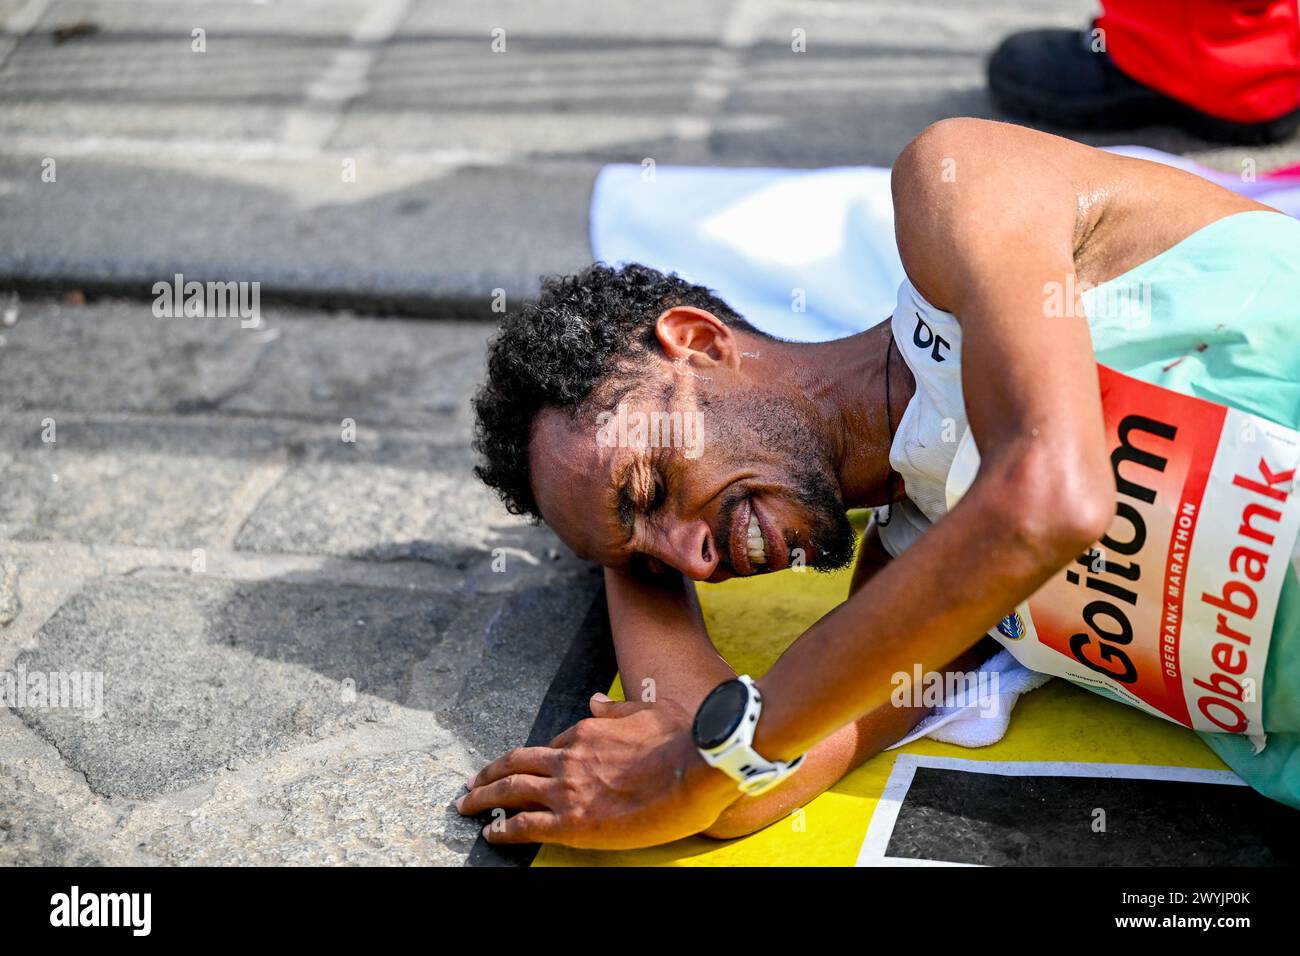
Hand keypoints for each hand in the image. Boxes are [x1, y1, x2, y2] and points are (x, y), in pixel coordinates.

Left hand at [457, 694, 738, 848]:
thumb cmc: (682, 739)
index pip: (555, 745)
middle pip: (517, 763)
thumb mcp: (648, 710)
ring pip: (511, 790)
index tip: (530, 767)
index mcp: (589, 732)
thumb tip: (595, 701)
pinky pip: (525, 826)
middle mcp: (570, 758)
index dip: (541, 758)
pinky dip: (503, 829)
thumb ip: (617, 709)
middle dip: (490, 773)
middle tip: (472, 782)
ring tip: (467, 805)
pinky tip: (490, 834)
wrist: (697, 767)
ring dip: (484, 797)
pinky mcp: (572, 823)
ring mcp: (568, 790)